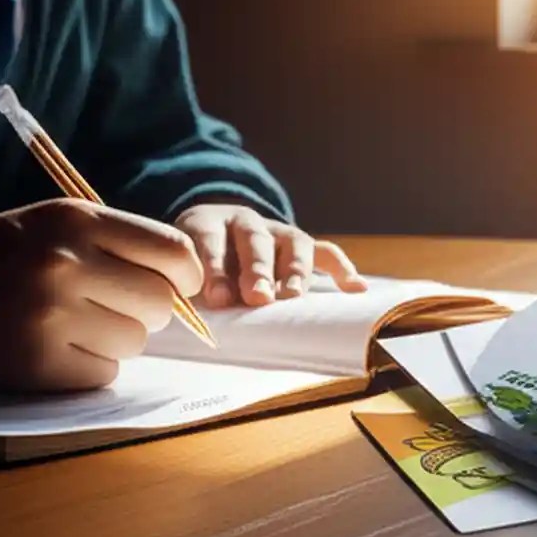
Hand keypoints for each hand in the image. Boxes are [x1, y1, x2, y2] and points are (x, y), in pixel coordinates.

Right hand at [0, 199, 203, 391]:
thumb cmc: (2, 257)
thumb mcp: (56, 226)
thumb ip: (119, 245)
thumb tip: (190, 287)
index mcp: (76, 219)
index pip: (174, 250)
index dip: (187, 275)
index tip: (179, 285)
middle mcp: (65, 262)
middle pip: (161, 302)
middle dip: (148, 310)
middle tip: (111, 306)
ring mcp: (50, 314)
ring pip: (136, 341)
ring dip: (117, 339)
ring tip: (74, 324)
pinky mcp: (36, 362)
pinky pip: (104, 373)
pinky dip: (88, 367)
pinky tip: (54, 348)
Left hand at [173, 203, 365, 307]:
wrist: (209, 239)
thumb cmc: (192, 266)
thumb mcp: (181, 270)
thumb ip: (189, 288)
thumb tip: (205, 315)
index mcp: (208, 223)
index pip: (210, 239)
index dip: (213, 268)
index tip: (216, 299)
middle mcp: (246, 221)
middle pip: (255, 239)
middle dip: (257, 270)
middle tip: (257, 297)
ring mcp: (277, 231)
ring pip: (293, 243)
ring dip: (295, 270)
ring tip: (294, 296)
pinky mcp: (300, 245)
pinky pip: (326, 252)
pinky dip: (342, 269)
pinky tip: (355, 289)